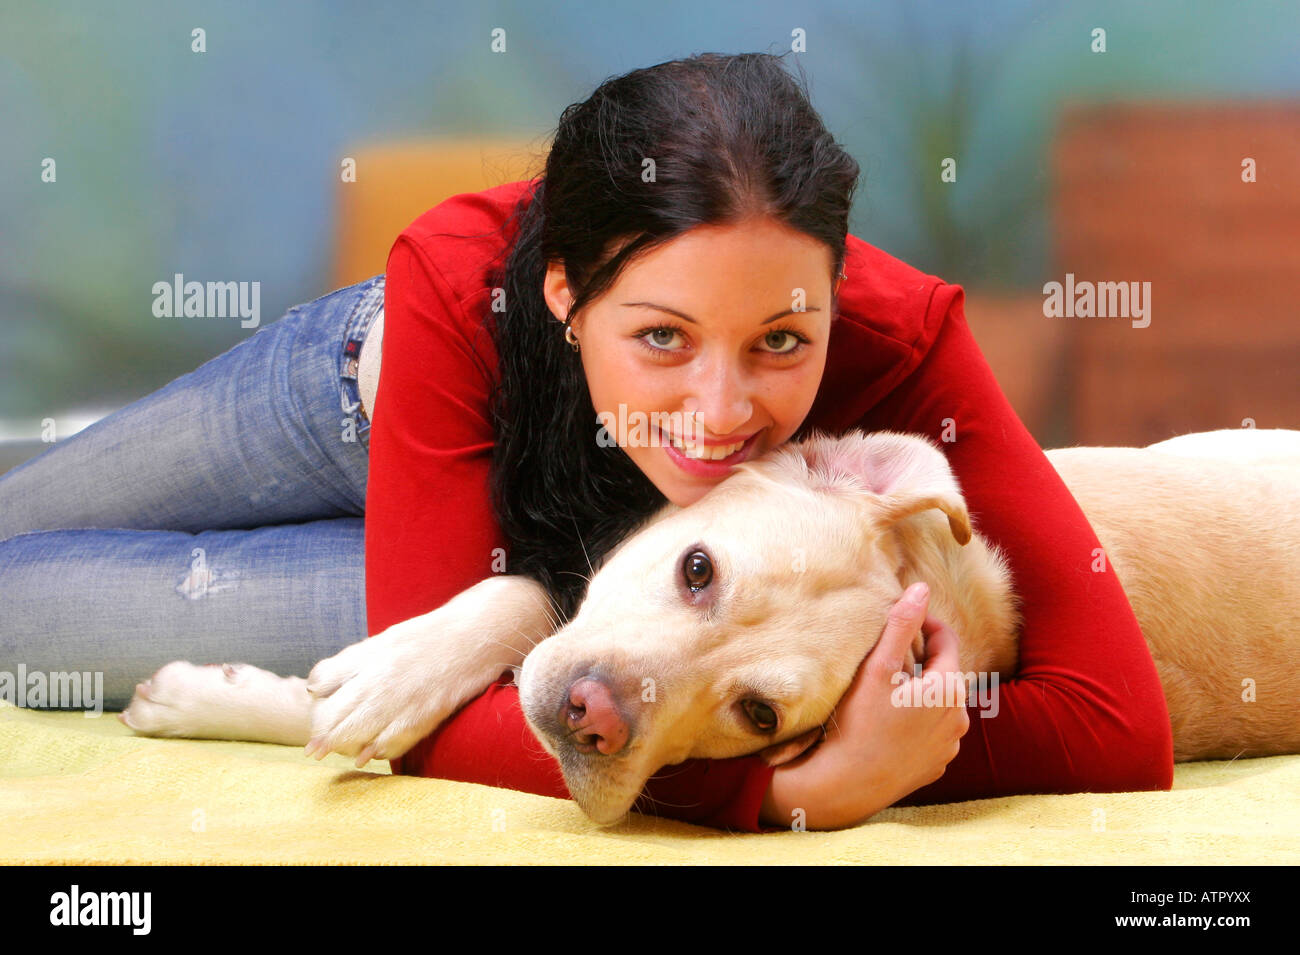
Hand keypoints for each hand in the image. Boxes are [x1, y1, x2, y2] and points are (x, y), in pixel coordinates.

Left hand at [303, 616, 469, 767]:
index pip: (322, 682)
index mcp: (368, 654)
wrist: (477, 632)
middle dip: (323, 735)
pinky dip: (378, 751)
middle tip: (316, 749)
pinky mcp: (425, 712)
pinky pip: (393, 741)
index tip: (315, 715)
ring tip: (336, 756)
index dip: (315, 702)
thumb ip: (352, 661)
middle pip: (336, 714)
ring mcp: (401, 697)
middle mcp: (379, 676)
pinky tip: (370, 756)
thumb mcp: (385, 639)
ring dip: (343, 747)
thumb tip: (314, 686)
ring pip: (358, 732)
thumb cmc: (430, 636)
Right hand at [759, 582, 969, 828]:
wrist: (848, 784)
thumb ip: (902, 625)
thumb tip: (921, 588)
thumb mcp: (878, 667)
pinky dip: (918, 721)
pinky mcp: (937, 764)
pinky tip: (891, 723)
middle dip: (920, 660)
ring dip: (921, 692)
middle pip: (943, 672)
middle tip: (887, 656)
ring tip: (888, 691)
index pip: (946, 639)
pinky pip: (933, 731)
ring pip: (940, 704)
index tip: (900, 621)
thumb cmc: (859, 723)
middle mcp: (959, 718)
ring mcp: (950, 745)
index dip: (924, 624)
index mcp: (948, 688)